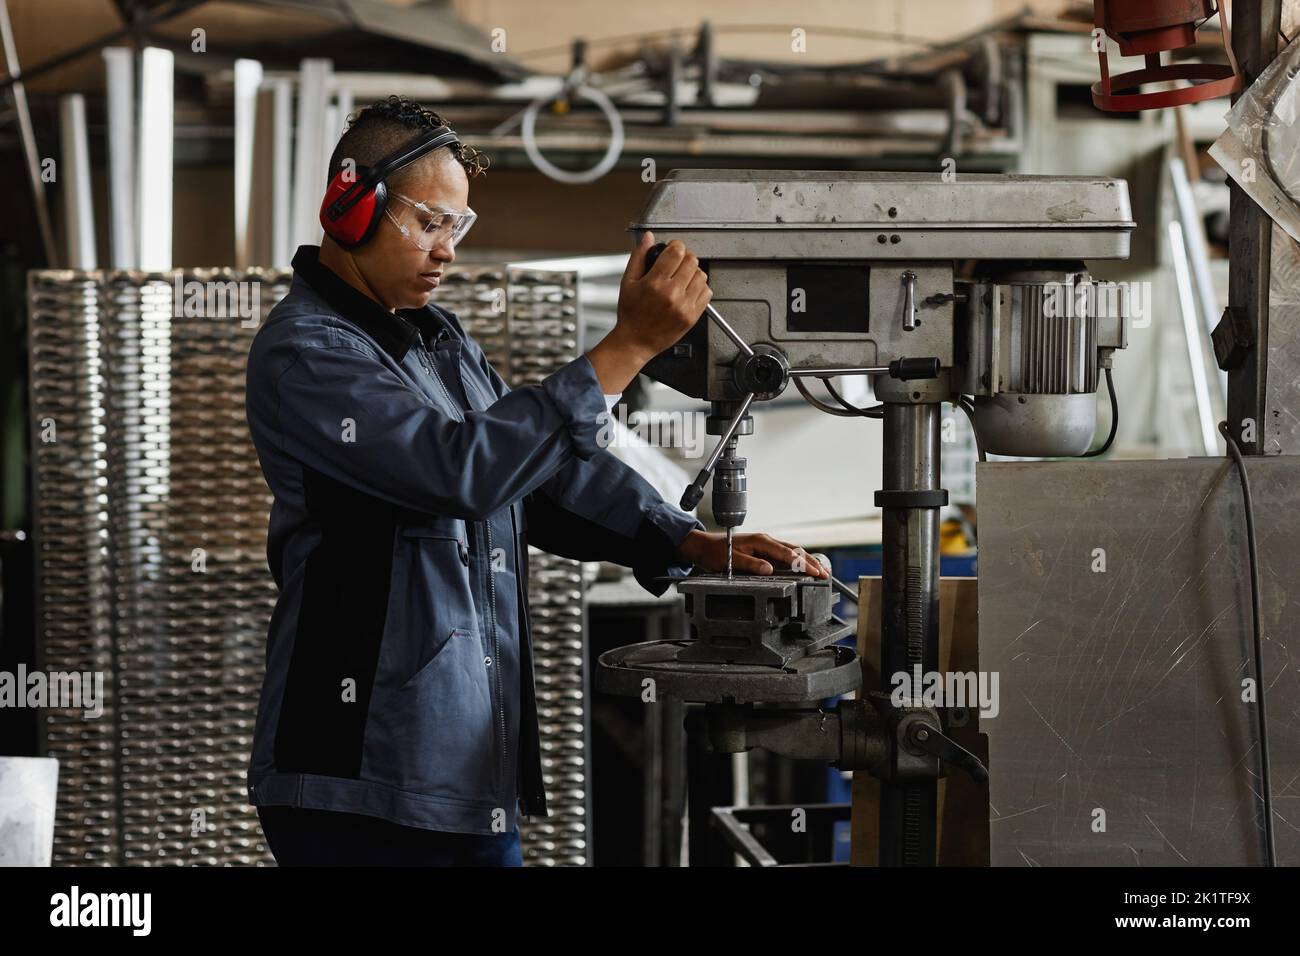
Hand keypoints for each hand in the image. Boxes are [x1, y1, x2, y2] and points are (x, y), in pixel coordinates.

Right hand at [586, 232, 711, 393]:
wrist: (636, 342)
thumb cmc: (630, 315)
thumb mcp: (628, 282)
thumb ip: (639, 256)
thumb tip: (648, 237)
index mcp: (655, 283)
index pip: (677, 251)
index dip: (675, 245)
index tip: (672, 249)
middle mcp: (672, 294)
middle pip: (691, 260)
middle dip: (684, 257)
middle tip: (676, 263)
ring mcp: (684, 306)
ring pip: (701, 275)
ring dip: (692, 272)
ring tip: (681, 278)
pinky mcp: (692, 316)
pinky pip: (707, 293)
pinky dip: (700, 287)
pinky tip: (688, 290)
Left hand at [676, 530, 829, 578]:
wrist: (705, 547)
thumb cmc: (716, 553)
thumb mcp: (730, 560)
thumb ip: (750, 565)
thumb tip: (768, 569)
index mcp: (760, 541)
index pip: (787, 554)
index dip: (803, 564)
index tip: (815, 573)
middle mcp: (766, 540)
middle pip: (795, 550)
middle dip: (811, 562)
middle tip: (825, 575)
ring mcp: (766, 544)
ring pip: (792, 551)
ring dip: (807, 561)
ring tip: (821, 572)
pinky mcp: (764, 549)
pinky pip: (785, 553)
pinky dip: (798, 560)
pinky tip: (804, 567)